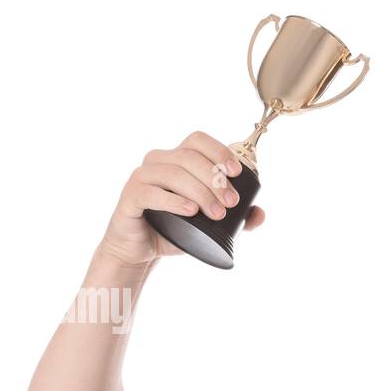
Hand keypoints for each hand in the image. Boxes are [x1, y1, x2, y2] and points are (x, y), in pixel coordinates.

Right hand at [98, 130, 266, 267]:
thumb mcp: (209, 224)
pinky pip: (151, 193)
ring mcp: (142, 177)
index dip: (218, 151)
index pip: (198, 140)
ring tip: (217, 214)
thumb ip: (236, 218)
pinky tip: (191, 211)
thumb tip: (260, 214)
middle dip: (215, 179)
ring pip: (173, 173)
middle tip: (232, 203)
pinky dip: (174, 201)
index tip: (236, 172)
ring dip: (200, 192)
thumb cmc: (174, 229)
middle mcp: (158, 162)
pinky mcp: (130, 196)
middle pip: (189, 157)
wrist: (141, 249)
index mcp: (177, 159)